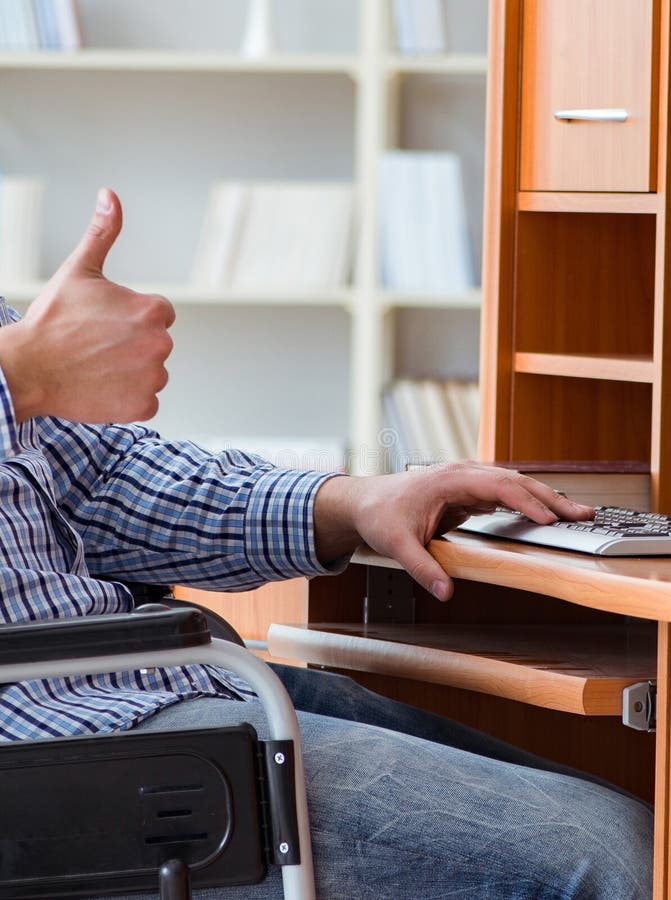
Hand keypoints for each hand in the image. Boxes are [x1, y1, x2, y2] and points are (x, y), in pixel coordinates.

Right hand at [0, 188, 174, 423]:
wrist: (28, 367)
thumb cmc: (52, 319)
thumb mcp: (79, 270)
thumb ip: (103, 234)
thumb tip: (110, 195)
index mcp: (153, 311)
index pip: (158, 315)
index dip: (130, 319)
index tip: (104, 324)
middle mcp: (161, 345)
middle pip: (155, 345)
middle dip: (132, 346)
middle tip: (95, 347)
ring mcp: (154, 378)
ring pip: (151, 373)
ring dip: (131, 372)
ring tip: (96, 367)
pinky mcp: (143, 406)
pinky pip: (145, 402)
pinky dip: (127, 399)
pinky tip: (101, 388)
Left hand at [314, 461, 594, 600]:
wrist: (362, 502)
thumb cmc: (379, 515)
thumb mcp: (397, 544)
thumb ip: (423, 569)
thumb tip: (446, 593)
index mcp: (451, 479)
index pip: (499, 486)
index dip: (527, 502)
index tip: (551, 519)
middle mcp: (464, 474)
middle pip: (516, 481)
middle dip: (550, 498)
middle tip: (583, 514)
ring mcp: (467, 480)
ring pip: (514, 484)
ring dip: (545, 498)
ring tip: (576, 514)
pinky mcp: (468, 491)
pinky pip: (505, 493)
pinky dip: (529, 502)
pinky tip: (546, 515)